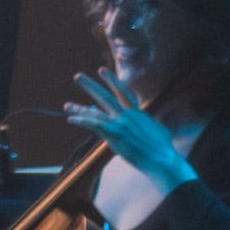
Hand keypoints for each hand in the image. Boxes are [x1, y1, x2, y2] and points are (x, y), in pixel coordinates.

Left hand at [65, 73, 185, 181]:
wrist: (163, 159)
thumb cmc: (163, 147)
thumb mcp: (156, 129)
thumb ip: (146, 121)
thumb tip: (144, 117)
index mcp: (138, 112)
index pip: (123, 92)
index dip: (112, 80)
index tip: (101, 70)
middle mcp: (127, 115)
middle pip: (105, 96)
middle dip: (90, 85)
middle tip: (77, 76)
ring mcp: (120, 124)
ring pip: (95, 113)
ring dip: (79, 109)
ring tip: (66, 106)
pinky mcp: (115, 135)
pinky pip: (94, 126)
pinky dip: (82, 121)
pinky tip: (70, 119)